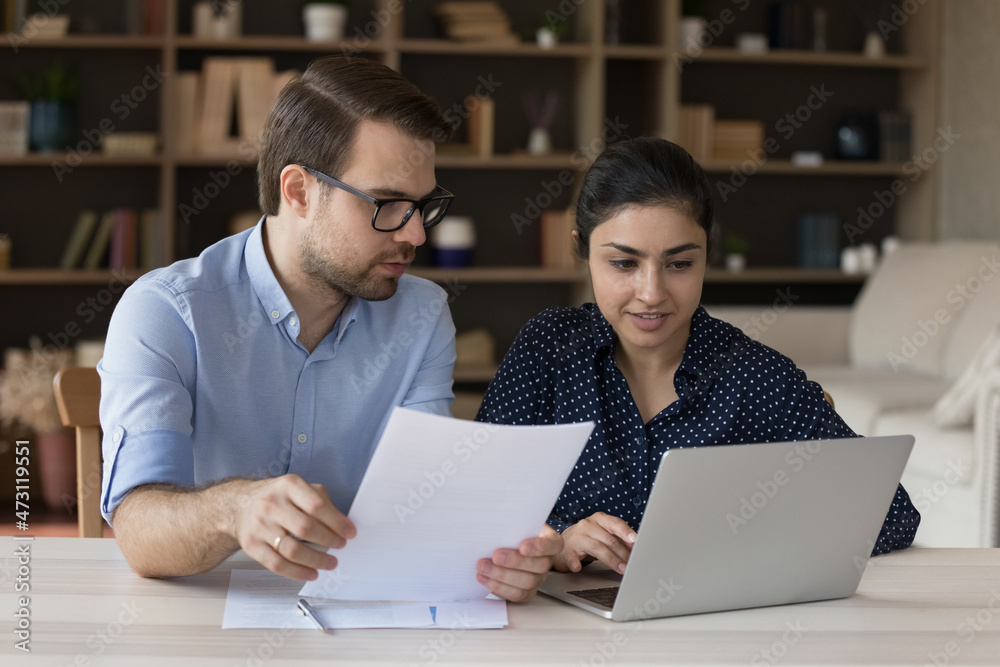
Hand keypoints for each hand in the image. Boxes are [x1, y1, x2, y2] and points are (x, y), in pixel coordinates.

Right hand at [231, 475, 355, 580]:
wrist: (241, 505)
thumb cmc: (278, 498)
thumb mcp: (299, 488)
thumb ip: (320, 501)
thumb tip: (343, 524)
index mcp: (288, 486)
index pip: (317, 505)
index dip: (337, 521)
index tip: (350, 532)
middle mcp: (271, 504)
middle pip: (305, 528)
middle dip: (328, 540)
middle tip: (340, 546)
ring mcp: (260, 526)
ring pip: (292, 550)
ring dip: (316, 560)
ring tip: (330, 563)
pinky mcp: (251, 546)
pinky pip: (277, 564)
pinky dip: (297, 572)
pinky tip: (311, 573)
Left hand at [476, 525, 562, 601]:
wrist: (509, 544)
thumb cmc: (515, 532)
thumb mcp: (517, 524)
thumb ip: (512, 524)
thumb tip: (495, 526)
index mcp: (550, 541)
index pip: (551, 545)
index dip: (538, 547)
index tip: (522, 546)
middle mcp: (547, 562)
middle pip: (539, 566)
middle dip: (514, 562)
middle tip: (495, 556)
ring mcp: (538, 579)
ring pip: (527, 583)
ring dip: (502, 576)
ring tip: (483, 568)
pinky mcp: (527, 592)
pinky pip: (516, 595)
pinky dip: (498, 587)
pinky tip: (484, 578)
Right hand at [553, 512, 636, 574]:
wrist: (563, 543)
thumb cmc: (588, 538)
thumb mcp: (603, 533)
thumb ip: (619, 538)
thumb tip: (636, 547)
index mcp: (599, 519)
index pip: (614, 523)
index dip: (625, 531)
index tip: (635, 540)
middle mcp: (587, 525)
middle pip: (608, 539)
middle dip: (623, 552)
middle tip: (632, 563)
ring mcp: (577, 537)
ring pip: (596, 547)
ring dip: (611, 560)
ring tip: (621, 569)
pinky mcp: (567, 550)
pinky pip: (572, 557)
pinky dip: (575, 562)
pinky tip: (578, 568)